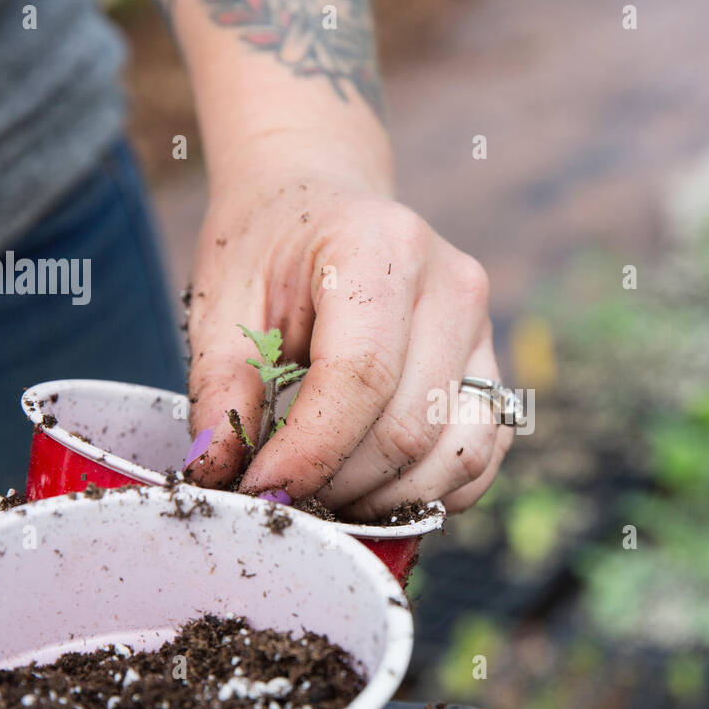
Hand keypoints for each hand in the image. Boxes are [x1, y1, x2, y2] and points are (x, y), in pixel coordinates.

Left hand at [185, 175, 511, 519]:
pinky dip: (428, 493)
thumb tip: (216, 473)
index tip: (260, 492)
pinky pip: (481, 457)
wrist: (320, 209)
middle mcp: (452, 286)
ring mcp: (482, 330)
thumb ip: (221, 389)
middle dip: (339, 483)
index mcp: (380, 248)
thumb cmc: (266, 252)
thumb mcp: (222, 305)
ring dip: (385, 499)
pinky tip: (371, 488)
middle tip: (282, 498)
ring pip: (455, 455)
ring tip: (324, 493)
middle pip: (410, 427)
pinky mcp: (492, 371)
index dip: (310, 452)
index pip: (361, 376)